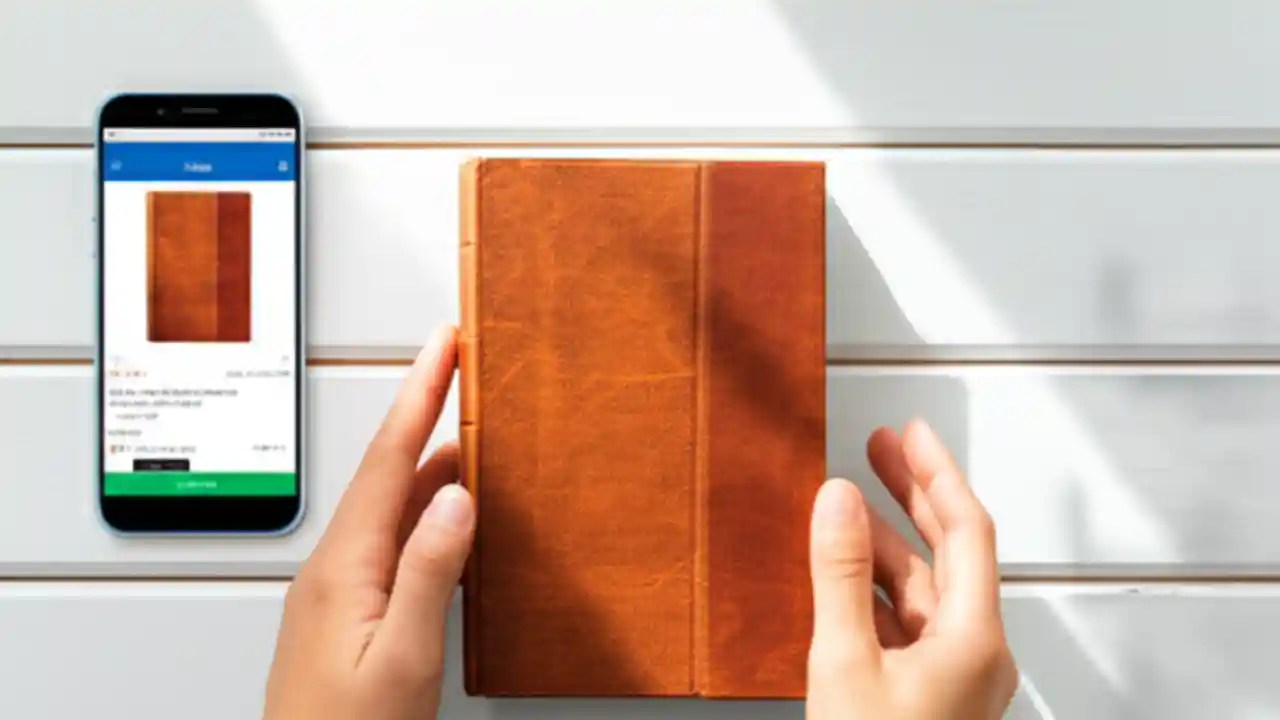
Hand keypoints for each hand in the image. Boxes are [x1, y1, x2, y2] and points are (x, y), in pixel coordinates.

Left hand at [264, 326, 471, 719]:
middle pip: (389, 471)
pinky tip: (449, 517)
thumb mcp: (403, 657)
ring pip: (391, 506)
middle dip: (428, 414)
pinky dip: (425, 513)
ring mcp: (339, 589)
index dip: (420, 393)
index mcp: (345, 566)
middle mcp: (335, 567)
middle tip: (464, 371)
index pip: (387, 457)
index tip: (443, 346)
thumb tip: (456, 498)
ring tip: (472, 435)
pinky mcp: (348, 611)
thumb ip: (430, 573)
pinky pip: (391, 540)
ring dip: (431, 465)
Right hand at [807, 420, 1017, 719]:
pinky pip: (906, 622)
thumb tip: (837, 499)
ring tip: (846, 507)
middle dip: (913, 495)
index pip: (966, 530)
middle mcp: (975, 653)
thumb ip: (840, 574)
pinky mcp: (926, 693)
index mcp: (974, 640)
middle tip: (881, 448)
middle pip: (950, 553)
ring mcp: (952, 676)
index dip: (936, 471)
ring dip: (885, 545)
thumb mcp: (843, 663)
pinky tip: (843, 573)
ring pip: (923, 588)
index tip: (911, 431)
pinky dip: (875, 589)